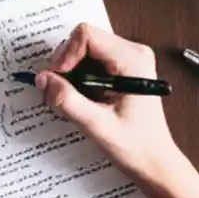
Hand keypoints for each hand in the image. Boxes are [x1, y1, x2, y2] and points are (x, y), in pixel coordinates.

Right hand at [37, 23, 182, 179]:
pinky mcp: (120, 69)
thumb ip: (69, 101)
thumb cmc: (136, 146)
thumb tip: (43, 79)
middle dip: (66, 66)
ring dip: (70, 74)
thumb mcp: (98, 126)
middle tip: (60, 93)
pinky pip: (89, 62)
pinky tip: (82, 101)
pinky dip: (77, 79)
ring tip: (72, 101)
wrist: (155, 162)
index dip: (66, 55)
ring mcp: (127, 60)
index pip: (87, 35)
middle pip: (83, 41)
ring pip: (83, 51)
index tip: (58, 80)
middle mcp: (132, 53)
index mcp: (132, 60)